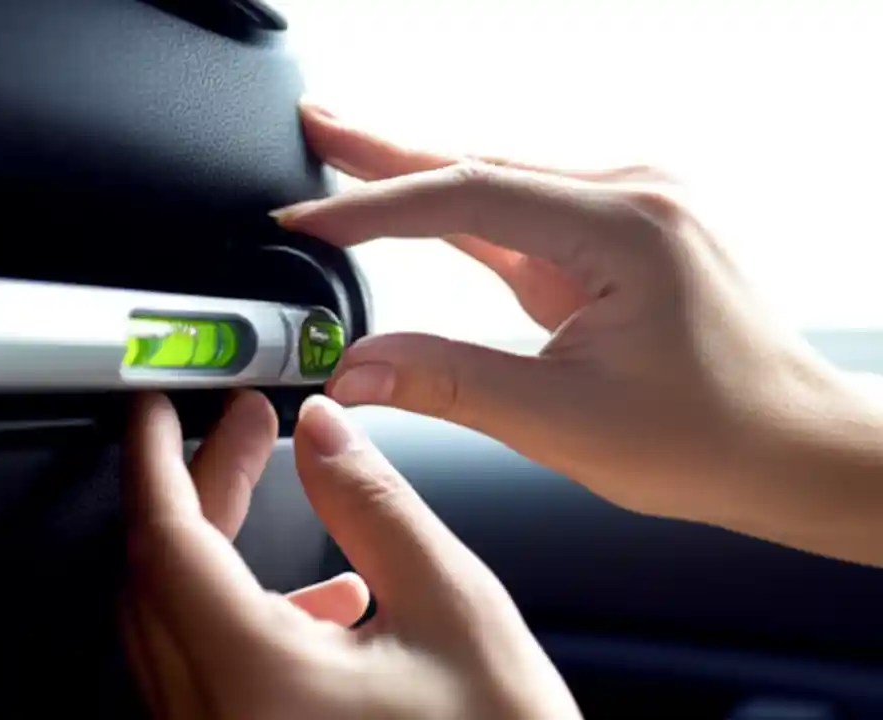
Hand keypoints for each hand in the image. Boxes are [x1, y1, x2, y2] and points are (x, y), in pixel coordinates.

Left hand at [122, 391, 580, 719]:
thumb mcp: (455, 613)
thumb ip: (374, 507)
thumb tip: (324, 432)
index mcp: (254, 684)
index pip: (167, 544)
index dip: (155, 461)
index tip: (153, 408)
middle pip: (163, 581)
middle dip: (194, 492)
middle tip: (237, 431)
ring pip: (177, 628)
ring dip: (212, 552)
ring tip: (271, 496)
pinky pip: (207, 677)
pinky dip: (239, 618)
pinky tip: (317, 602)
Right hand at [275, 101, 882, 565]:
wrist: (790, 447)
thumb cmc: (709, 438)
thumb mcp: (562, 421)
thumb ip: (447, 383)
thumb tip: (355, 369)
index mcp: (624, 230)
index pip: (469, 199)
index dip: (375, 207)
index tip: (307, 221)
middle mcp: (631, 197)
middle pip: (477, 164)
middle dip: (383, 152)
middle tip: (311, 127)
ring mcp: (625, 210)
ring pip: (495, 181)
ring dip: (415, 174)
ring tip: (340, 152)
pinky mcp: (614, 236)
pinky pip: (520, 213)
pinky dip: (457, 211)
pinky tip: (408, 196)